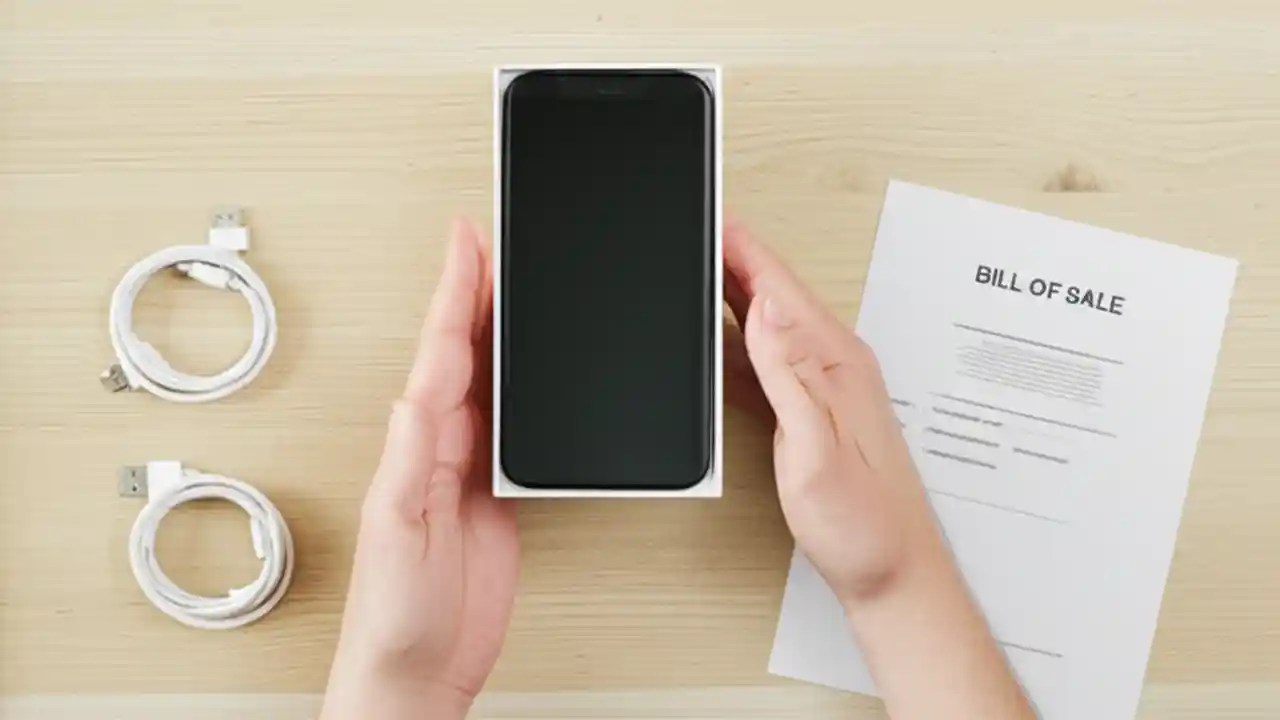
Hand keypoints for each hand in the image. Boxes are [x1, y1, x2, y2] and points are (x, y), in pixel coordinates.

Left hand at [321, 221, 518, 719]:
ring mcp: (467, 470)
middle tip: (495, 240)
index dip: (455, 291)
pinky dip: (524, 388)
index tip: (468, 240)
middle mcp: (439, 448)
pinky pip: (513, 426)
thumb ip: (411, 462)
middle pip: (465, 352)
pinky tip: (531, 372)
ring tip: (512, 283)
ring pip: (488, 381)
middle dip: (477, 292)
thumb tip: (422, 392)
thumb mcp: (397, 531)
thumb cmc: (395, 613)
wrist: (419, 669)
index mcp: (414, 445)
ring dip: (499, 330)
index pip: (441, 352)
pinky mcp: (497, 496)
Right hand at [724, 222, 1033, 718]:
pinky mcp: (813, 413)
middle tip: (697, 232)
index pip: (780, 288)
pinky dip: (739, 344)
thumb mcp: (815, 447)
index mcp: (833, 364)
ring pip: (769, 326)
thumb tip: (764, 308)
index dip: (743, 248)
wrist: (892, 572)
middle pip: (774, 296)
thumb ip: (789, 374)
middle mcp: (832, 366)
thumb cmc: (861, 523)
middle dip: (734, 260)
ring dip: (734, 298)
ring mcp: (823, 388)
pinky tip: (719, 343)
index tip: (714, 218)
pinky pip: (769, 361)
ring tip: (699, 272)